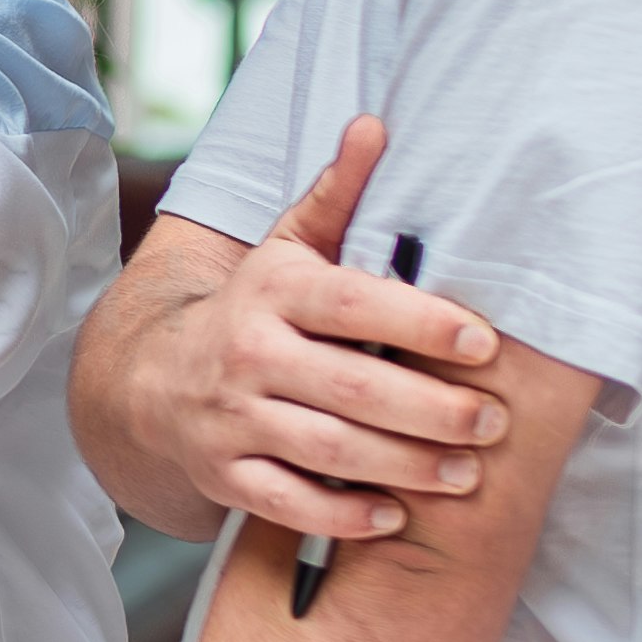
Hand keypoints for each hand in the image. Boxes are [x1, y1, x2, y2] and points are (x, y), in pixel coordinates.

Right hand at [112, 109, 507, 565]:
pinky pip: (287, 503)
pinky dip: (341, 516)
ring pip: (328, 449)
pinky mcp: (224, 475)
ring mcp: (232, 419)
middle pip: (351, 386)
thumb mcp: (285, 247)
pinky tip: (394, 517)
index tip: (484, 344)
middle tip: (492, 423)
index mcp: (273, 291)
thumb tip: (375, 124)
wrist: (149, 379)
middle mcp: (248, 353)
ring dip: (403, 466)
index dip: (421, 322)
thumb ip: (337, 195)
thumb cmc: (251, 309)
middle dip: (431, 409)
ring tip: (467, 474)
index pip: (354, 304)